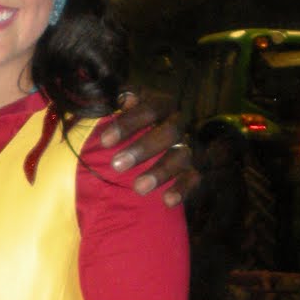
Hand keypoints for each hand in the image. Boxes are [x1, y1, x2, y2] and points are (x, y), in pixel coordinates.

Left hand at [99, 89, 198, 205]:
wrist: (147, 144)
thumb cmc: (126, 125)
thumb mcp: (119, 108)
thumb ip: (116, 102)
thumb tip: (121, 99)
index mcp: (161, 104)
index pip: (150, 108)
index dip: (129, 123)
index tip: (104, 141)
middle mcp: (178, 122)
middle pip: (169, 132)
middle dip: (142, 148)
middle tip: (116, 165)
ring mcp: (189, 144)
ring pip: (182, 156)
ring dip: (160, 172)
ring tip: (138, 188)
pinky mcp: (194, 168)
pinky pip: (194, 178)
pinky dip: (182, 189)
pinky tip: (167, 201)